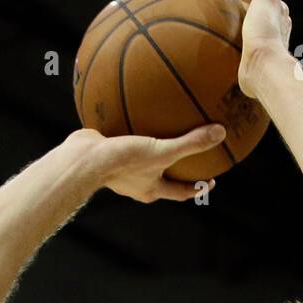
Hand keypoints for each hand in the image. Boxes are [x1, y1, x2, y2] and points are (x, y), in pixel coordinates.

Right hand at [68, 124, 226, 201]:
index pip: (180, 192)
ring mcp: (120, 171)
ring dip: (153, 150)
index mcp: (151, 189)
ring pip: (143, 161)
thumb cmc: (121, 161)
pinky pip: (124, 142)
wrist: (82, 160)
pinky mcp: (107, 154)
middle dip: (175, 170)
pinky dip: (132, 130)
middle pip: (162, 179)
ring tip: (162, 132)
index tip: (210, 181)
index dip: (197, 187)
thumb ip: (190, 143)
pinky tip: (134, 110)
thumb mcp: (161, 151)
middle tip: (190, 158)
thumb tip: (220, 133)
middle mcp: (136, 184)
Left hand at [211, 0, 291, 97]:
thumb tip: (237, 99)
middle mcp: (278, 15)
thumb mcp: (251, 81)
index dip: (248, 10)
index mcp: (277, 34)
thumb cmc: (261, 83)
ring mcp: (272, 4)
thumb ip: (246, 81)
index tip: (241, 6)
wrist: (269, 69)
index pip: (259, 18)